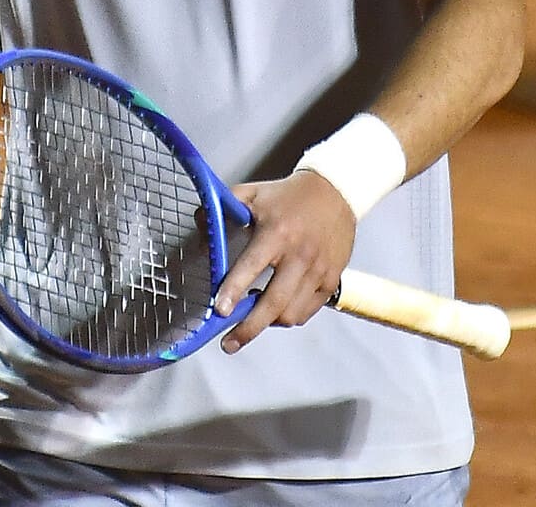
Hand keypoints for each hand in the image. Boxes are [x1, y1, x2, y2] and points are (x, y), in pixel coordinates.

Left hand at [213, 170, 356, 353]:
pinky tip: (275, 310)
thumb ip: (224, 207)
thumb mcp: (253, 193)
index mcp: (277, 232)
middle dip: (248, 328)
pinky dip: (288, 317)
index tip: (220, 310)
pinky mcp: (331, 281)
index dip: (234, 291)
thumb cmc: (289, 196)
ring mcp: (318, 271)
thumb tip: (200, 222)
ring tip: (251, 321)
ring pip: (290, 314)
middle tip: (229, 342)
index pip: (252, 266)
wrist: (335, 192)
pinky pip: (306, 312)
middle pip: (273, 304)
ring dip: (267, 323)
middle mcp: (299, 255)